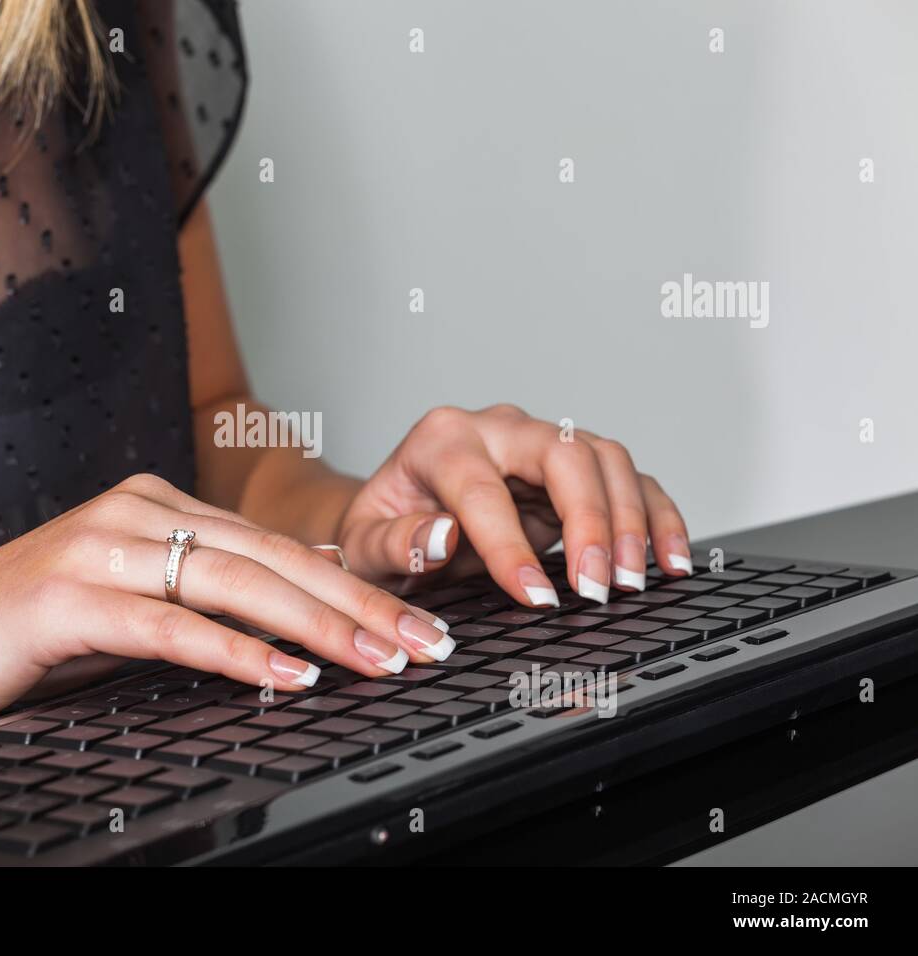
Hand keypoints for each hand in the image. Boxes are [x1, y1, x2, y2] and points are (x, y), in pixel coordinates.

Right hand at [0, 474, 453, 738]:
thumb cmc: (17, 637)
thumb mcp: (122, 606)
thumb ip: (192, 602)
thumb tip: (284, 626)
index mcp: (153, 506)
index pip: (273, 544)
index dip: (349, 584)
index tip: (410, 622)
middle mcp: (132, 513)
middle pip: (271, 556)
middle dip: (358, 603)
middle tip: (425, 642)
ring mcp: (98, 548)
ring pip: (233, 583)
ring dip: (317, 626)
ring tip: (381, 660)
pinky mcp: (66, 598)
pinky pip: (170, 625)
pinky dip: (236, 653)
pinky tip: (287, 677)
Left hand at [333, 405, 691, 605]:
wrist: (393, 522)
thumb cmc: (378, 534)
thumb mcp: (364, 547)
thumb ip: (395, 542)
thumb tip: (440, 536)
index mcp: (440, 441)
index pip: (483, 487)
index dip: (511, 544)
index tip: (534, 597)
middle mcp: (497, 430)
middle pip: (563, 454)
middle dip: (589, 519)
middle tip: (597, 587)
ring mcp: (539, 444)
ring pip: (605, 459)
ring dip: (629, 519)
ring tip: (634, 581)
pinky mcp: (572, 470)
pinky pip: (627, 480)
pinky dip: (656, 516)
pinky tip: (671, 560)